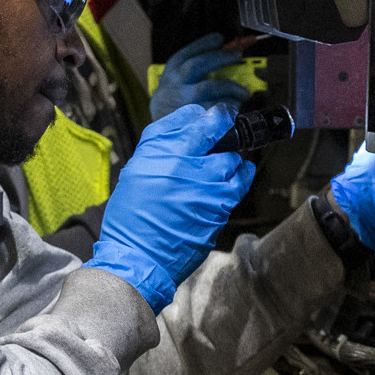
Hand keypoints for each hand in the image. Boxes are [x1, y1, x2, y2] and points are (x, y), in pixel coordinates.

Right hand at [90, 104, 256, 309]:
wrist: (138, 259)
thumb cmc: (131, 219)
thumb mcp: (135, 173)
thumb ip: (159, 149)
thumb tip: (186, 130)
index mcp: (158, 152)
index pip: (192, 119)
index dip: (208, 115)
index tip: (214, 116)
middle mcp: (182, 163)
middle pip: (215, 132)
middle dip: (223, 127)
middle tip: (225, 127)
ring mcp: (204, 185)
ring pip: (231, 158)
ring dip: (230, 158)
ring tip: (225, 162)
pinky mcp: (219, 206)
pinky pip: (240, 183)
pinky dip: (243, 175)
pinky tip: (242, 172)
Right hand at [149, 33, 249, 120]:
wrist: (162, 132)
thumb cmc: (174, 103)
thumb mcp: (176, 82)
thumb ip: (195, 70)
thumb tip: (226, 55)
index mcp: (171, 72)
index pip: (188, 53)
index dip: (205, 44)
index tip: (219, 38)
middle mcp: (175, 84)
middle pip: (198, 65)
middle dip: (220, 58)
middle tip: (238, 55)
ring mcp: (182, 101)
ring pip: (207, 87)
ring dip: (230, 87)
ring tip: (243, 92)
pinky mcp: (192, 118)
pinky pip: (214, 108)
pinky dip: (228, 106)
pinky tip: (235, 107)